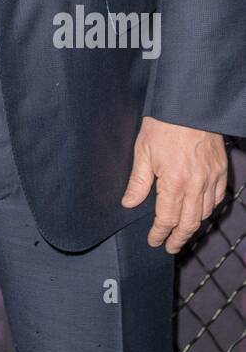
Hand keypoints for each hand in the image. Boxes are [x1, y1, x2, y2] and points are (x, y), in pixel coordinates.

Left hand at [122, 115, 228, 251]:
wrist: (189, 104)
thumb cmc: (163, 125)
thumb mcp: (143, 151)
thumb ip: (138, 182)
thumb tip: (128, 203)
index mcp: (174, 182)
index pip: (166, 218)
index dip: (159, 233)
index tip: (154, 241)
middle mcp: (196, 184)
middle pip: (189, 222)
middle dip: (178, 238)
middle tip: (171, 247)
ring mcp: (211, 178)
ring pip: (205, 213)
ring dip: (194, 226)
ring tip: (183, 233)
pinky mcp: (221, 170)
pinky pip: (218, 198)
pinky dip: (209, 209)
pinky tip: (201, 211)